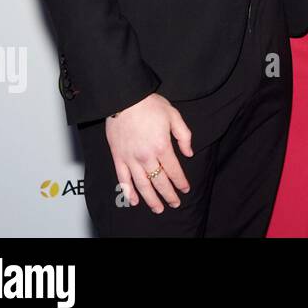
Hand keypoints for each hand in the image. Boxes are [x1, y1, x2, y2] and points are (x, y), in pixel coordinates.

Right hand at [104, 93, 193, 212]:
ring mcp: (130, 159)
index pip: (174, 170)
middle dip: (168, 195)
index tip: (185, 189)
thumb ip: (184, 136)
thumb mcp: (174, 116)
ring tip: (158, 208)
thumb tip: (189, 153)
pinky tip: (134, 200)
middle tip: (174, 203)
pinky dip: (128, 192)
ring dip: (151, 199)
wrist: (124, 99)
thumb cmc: (150, 105)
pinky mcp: (118, 158)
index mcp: (162, 146)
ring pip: (142, 185)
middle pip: (159, 181)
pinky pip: (123, 179)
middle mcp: (146, 156)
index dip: (180, 182)